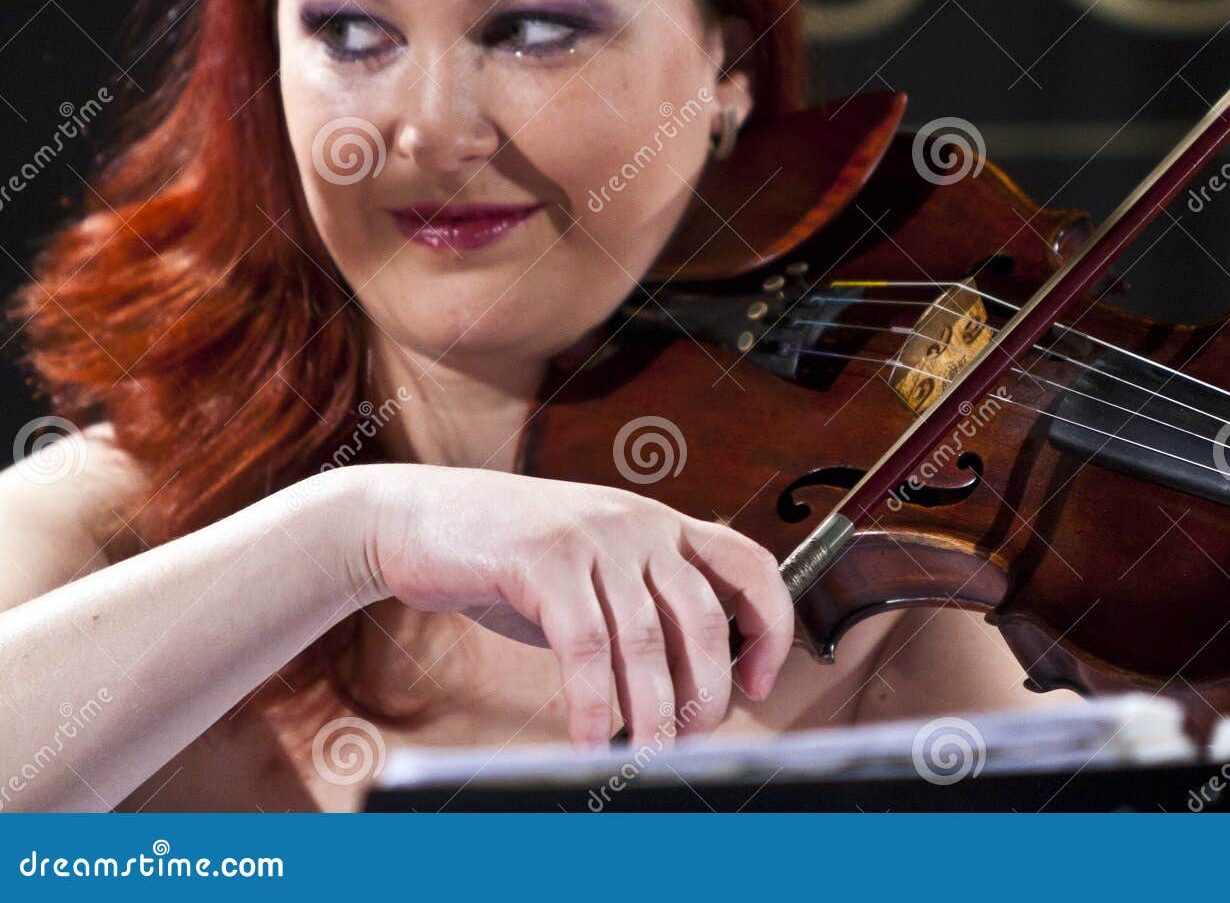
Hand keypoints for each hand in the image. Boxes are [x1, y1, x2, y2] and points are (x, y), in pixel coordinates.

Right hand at [342, 463, 793, 747]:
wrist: (414, 517)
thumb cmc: (505, 557)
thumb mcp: (591, 573)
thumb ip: (636, 611)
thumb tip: (680, 692)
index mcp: (660, 524)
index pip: (750, 565)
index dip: (771, 627)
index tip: (759, 682)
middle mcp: (638, 522)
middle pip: (707, 617)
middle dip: (706, 693)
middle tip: (689, 741)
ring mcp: (593, 536)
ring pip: (648, 641)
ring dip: (651, 713)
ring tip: (645, 757)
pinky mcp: (544, 557)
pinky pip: (586, 646)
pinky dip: (592, 704)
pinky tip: (587, 740)